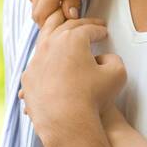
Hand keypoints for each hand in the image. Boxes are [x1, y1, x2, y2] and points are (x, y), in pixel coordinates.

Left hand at [19, 10, 125, 139]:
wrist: (66, 122)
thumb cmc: (92, 98)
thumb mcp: (117, 74)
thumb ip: (114, 59)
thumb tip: (104, 58)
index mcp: (73, 39)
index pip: (89, 29)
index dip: (99, 29)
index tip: (104, 32)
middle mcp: (51, 44)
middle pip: (65, 26)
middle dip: (80, 24)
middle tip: (90, 26)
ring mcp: (36, 60)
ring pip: (45, 37)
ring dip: (57, 30)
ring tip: (64, 29)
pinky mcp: (28, 76)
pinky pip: (36, 60)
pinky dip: (45, 54)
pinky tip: (50, 57)